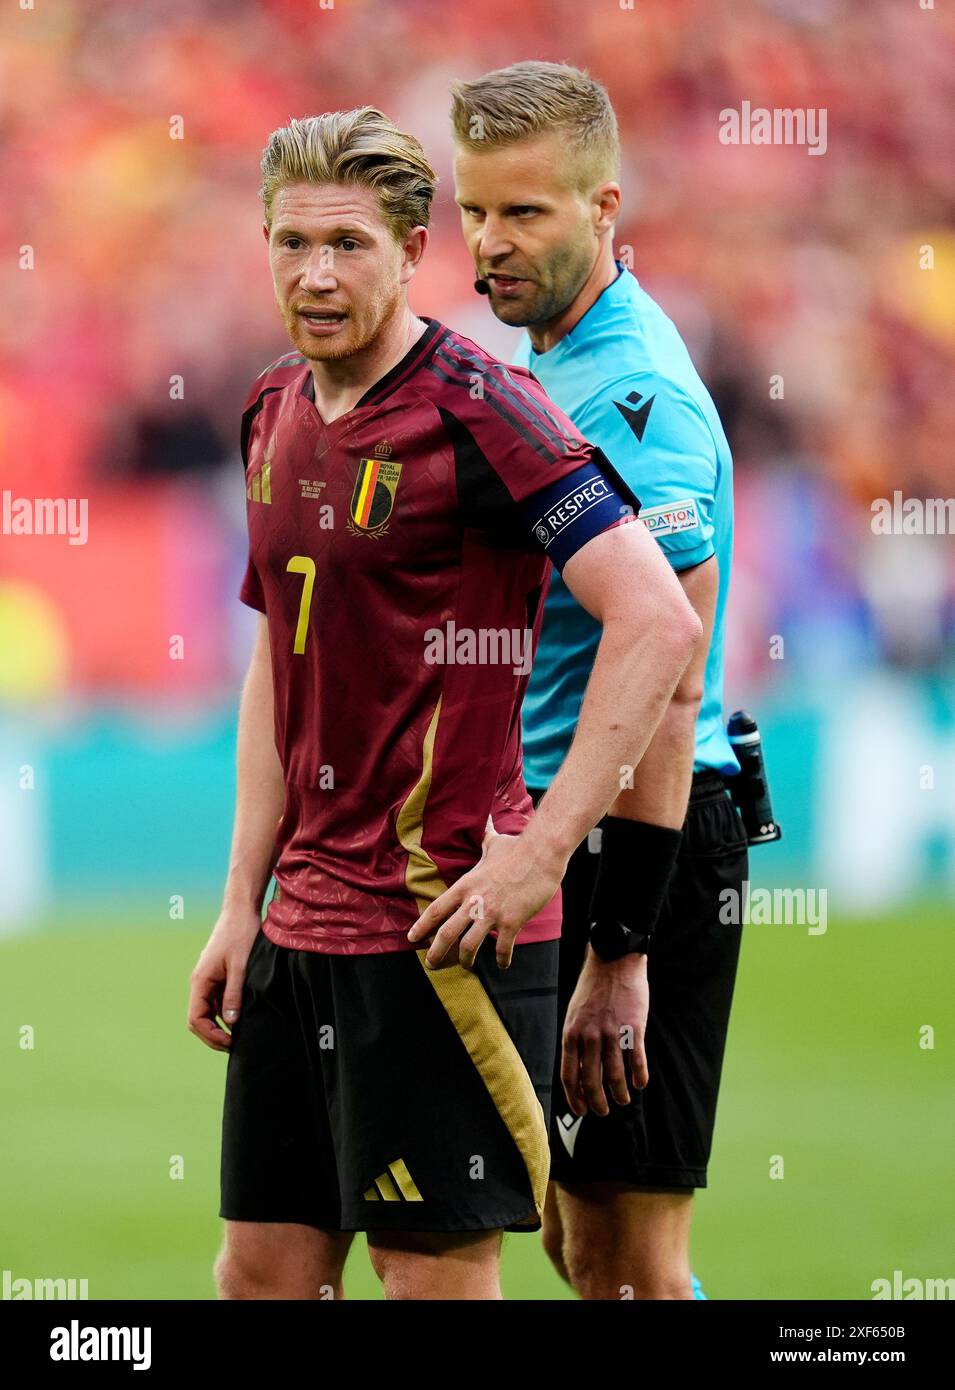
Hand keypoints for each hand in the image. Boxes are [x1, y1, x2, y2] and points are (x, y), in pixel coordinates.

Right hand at [187, 906, 261, 1051]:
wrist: (241, 910)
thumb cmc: (241, 935)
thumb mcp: (241, 967)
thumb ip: (234, 994)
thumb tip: (230, 1022)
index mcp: (200, 981)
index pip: (196, 1019)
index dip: (211, 1035)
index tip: (230, 1042)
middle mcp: (200, 982)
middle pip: (199, 1019)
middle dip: (214, 1035)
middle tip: (235, 1045)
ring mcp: (208, 979)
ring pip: (208, 1011)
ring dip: (220, 1025)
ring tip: (239, 1035)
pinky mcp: (217, 975)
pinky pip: (216, 1000)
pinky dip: (225, 1012)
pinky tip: (240, 1017)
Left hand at [408, 820, 564, 970]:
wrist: (541, 853)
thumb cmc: (517, 847)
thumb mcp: (494, 843)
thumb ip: (485, 836)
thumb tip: (484, 819)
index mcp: (465, 885)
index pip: (435, 909)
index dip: (421, 926)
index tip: (412, 938)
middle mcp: (474, 901)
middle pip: (446, 933)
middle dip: (435, 953)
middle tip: (430, 965)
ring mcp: (492, 913)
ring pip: (469, 946)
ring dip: (465, 960)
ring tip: (466, 967)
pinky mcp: (512, 921)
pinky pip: (502, 948)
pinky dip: (501, 959)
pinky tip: (503, 964)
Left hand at [561, 946, 648, 1116]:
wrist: (614, 959)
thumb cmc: (593, 987)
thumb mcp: (575, 1013)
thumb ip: (576, 1040)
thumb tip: (578, 1069)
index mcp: (571, 1033)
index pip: (569, 1076)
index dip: (575, 1098)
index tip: (581, 1110)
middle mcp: (590, 1036)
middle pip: (592, 1081)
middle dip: (598, 1103)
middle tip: (604, 1111)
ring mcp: (612, 1033)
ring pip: (615, 1076)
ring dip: (620, 1094)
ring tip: (623, 1100)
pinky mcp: (634, 1029)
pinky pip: (636, 1062)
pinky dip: (639, 1077)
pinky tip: (640, 1084)